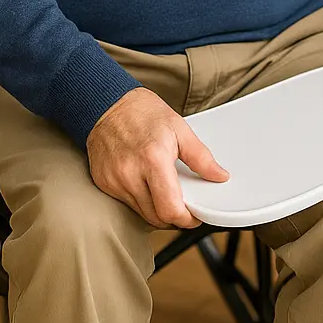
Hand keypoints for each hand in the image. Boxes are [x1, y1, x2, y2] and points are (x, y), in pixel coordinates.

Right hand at [86, 86, 228, 227]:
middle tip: (183, 205)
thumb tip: (219, 176)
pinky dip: (140, 200)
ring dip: (156, 209)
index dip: (185, 219)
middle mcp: (130, 173)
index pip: (170, 208)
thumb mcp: (179, 129)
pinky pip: (126, 203)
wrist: (109, 103)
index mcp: (153, 159)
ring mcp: (114, 180)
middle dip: (173, 216)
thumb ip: (201, 157)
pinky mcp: (103, 182)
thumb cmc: (144, 113)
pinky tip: (146, 183)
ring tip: (165, 192)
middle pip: (155, 217)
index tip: (193, 216)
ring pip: (140, 213)